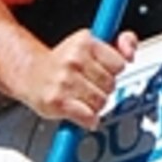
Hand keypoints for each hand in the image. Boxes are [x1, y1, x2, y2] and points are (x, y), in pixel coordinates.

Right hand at [20, 27, 134, 130]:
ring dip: (94, 105)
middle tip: (87, 85)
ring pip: (101, 102)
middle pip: (111, 85)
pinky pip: (89, 117)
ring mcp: (65, 81)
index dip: (112, 71)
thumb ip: (120, 44)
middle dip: (103, 88)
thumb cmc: (63, 62)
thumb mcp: (91, 44)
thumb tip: (131, 53)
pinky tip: (80, 112)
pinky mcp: (58, 102)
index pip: (119, 64)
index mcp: (84, 41)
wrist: (31, 74)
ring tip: (80, 97)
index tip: (100, 70)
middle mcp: (74, 59)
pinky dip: (88, 120)